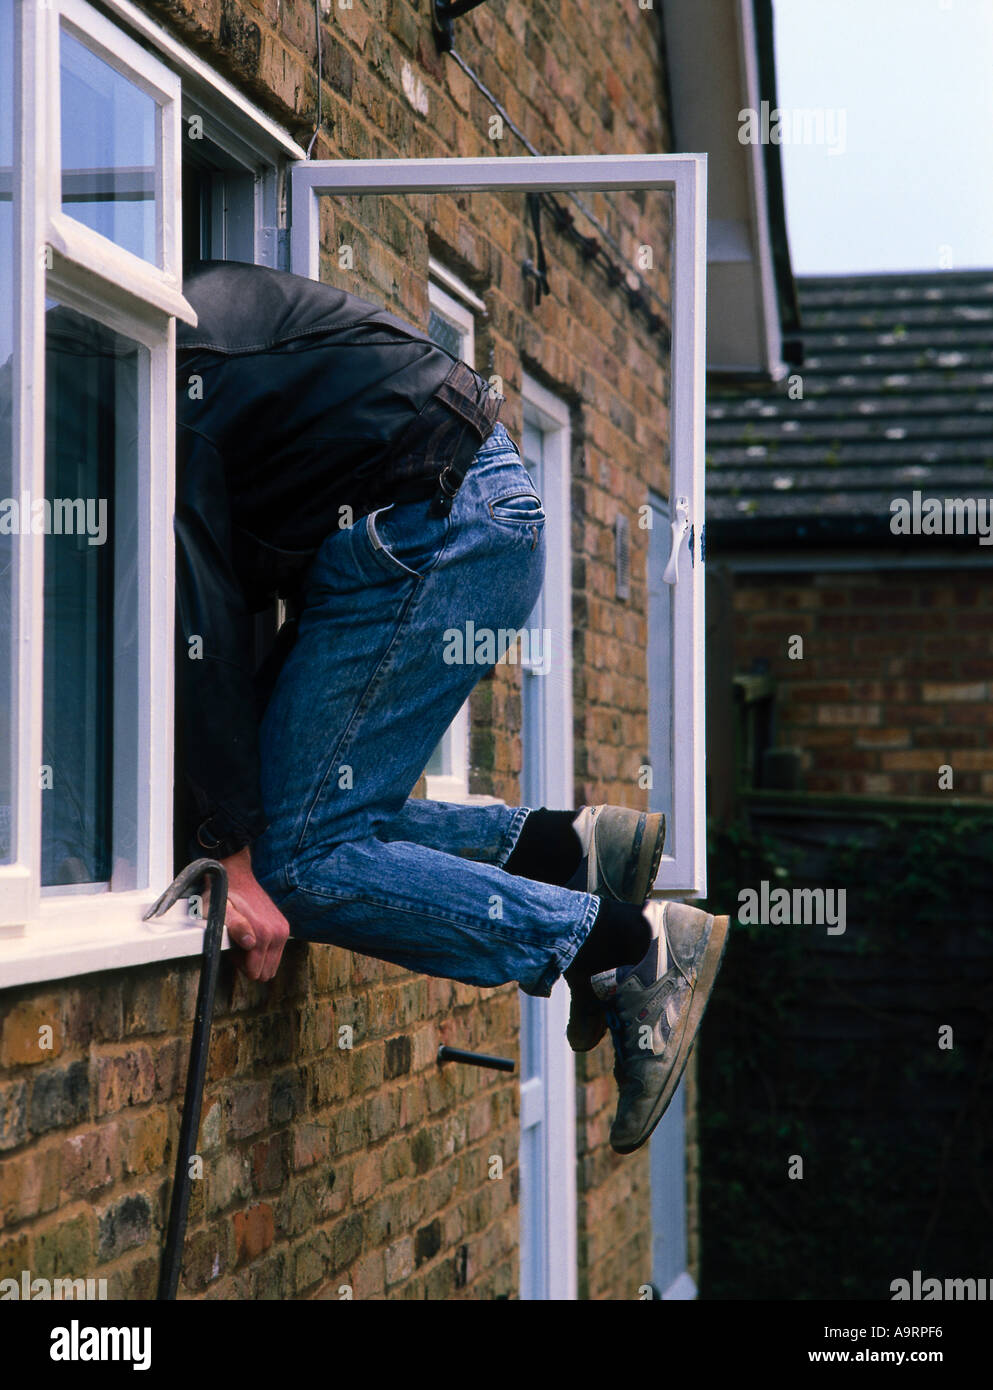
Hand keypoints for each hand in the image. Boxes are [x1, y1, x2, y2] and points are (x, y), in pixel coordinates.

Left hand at [200, 847, 290, 981]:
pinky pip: (275, 953)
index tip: (231, 947)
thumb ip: (235, 926)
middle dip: (249, 963)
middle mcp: (278, 934)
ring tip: (243, 939)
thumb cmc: (224, 895)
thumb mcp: (221, 910)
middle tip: (236, 944)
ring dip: (256, 957)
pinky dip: (263, 949)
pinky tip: (251, 934)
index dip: (240, 964)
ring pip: (271, 964)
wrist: (237, 876)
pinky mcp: (284, 928)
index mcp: (264, 934)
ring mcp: (283, 931)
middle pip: (264, 971)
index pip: (255, 972)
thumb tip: (250, 943)